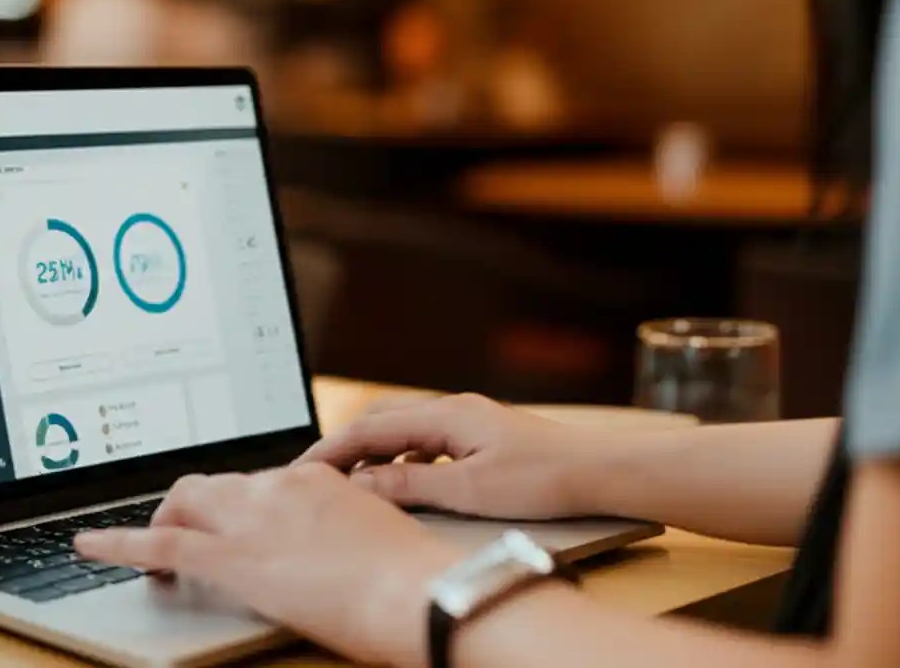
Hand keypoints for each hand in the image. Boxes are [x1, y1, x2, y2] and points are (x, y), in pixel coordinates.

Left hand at [75, 464, 461, 667]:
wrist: (417, 591)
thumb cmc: (411, 576)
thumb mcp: (375, 534)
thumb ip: (339, 528)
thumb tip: (327, 546)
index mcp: (314, 477)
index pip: (254, 482)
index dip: (233, 507)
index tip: (230, 521)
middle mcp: (276, 485)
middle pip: (210, 486)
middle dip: (188, 508)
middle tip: (180, 533)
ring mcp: (251, 516)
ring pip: (182, 506)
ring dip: (161, 524)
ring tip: (146, 549)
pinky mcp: (231, 557)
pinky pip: (159, 545)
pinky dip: (117, 544)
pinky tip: (90, 546)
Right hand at [295, 392, 649, 519]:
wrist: (598, 471)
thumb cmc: (543, 478)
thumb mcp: (467, 490)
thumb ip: (410, 486)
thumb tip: (361, 485)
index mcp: (444, 414)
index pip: (369, 428)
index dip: (330, 449)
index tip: (301, 470)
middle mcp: (452, 409)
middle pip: (380, 420)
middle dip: (345, 446)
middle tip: (317, 475)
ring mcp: (466, 421)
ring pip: (402, 431)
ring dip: (373, 453)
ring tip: (350, 482)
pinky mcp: (479, 437)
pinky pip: (425, 442)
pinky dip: (402, 460)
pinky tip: (401, 483)